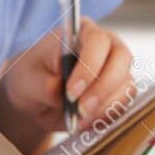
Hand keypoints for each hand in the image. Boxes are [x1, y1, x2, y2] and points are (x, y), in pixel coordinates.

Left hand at [0, 18, 135, 138]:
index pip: (97, 40)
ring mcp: (116, 69)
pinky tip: (84, 122)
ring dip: (104, 107)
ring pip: (126, 85)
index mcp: (81, 32)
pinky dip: (106, 117)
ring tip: (78, 120)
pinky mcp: (119, 92)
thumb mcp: (27, 80)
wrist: (37, 99)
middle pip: (122, 59)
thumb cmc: (32, 78)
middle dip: (102, 88)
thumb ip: (42, 84)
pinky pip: (123, 105)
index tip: (71, 92)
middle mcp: (106, 46)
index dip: (89, 66)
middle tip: (80, 110)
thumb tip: (57, 89)